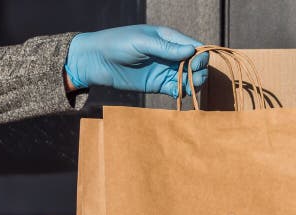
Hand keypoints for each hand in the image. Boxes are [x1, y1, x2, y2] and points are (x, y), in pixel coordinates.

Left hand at [64, 25, 208, 97]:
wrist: (94, 61)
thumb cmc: (116, 44)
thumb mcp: (141, 42)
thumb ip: (166, 48)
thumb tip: (192, 52)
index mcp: (169, 38)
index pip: (195, 47)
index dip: (201, 57)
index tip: (195, 66)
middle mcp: (171, 54)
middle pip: (197, 64)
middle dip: (200, 72)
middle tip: (193, 80)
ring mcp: (165, 70)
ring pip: (190, 78)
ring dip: (193, 84)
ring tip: (187, 88)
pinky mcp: (159, 84)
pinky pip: (177, 89)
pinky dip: (181, 93)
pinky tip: (176, 94)